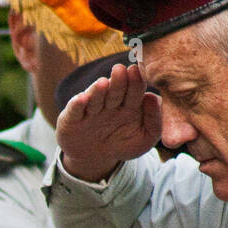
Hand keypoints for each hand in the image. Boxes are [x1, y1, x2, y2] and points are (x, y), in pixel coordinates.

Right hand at [56, 62, 161, 181]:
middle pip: (115, 91)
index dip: (136, 81)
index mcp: (129, 104)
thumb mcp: (144, 139)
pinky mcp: (72, 118)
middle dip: (118, 81)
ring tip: (102, 83)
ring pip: (95, 98)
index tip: (137, 71)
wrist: (94, 158)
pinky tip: (82, 99)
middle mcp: (109, 103)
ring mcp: (90, 110)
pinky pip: (75, 110)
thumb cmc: (121, 144)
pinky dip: (77, 104)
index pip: (134, 90)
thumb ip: (155, 122)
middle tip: (120, 69)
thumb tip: (152, 97)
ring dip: (98, 90)